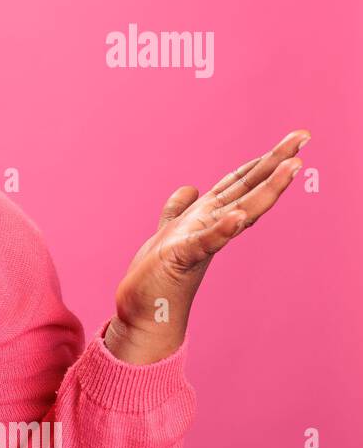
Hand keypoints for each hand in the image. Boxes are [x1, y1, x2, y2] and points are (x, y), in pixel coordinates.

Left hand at [106, 128, 310, 363]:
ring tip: (290, 166)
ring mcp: (201, 243)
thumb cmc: (158, 274)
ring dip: (264, 191)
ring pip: (239, 212)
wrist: (144, 310)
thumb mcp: (169, 231)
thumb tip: (190, 188)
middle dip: (276, 163)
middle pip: (248, 189)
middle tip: (304, 137)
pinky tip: (238, 216)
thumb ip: (179, 209)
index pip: (241, 183)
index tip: (292, 140)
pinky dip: (222, 229)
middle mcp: (212, 226)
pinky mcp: (182, 259)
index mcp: (208, 216)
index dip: (263, 161)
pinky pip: (206, 242)